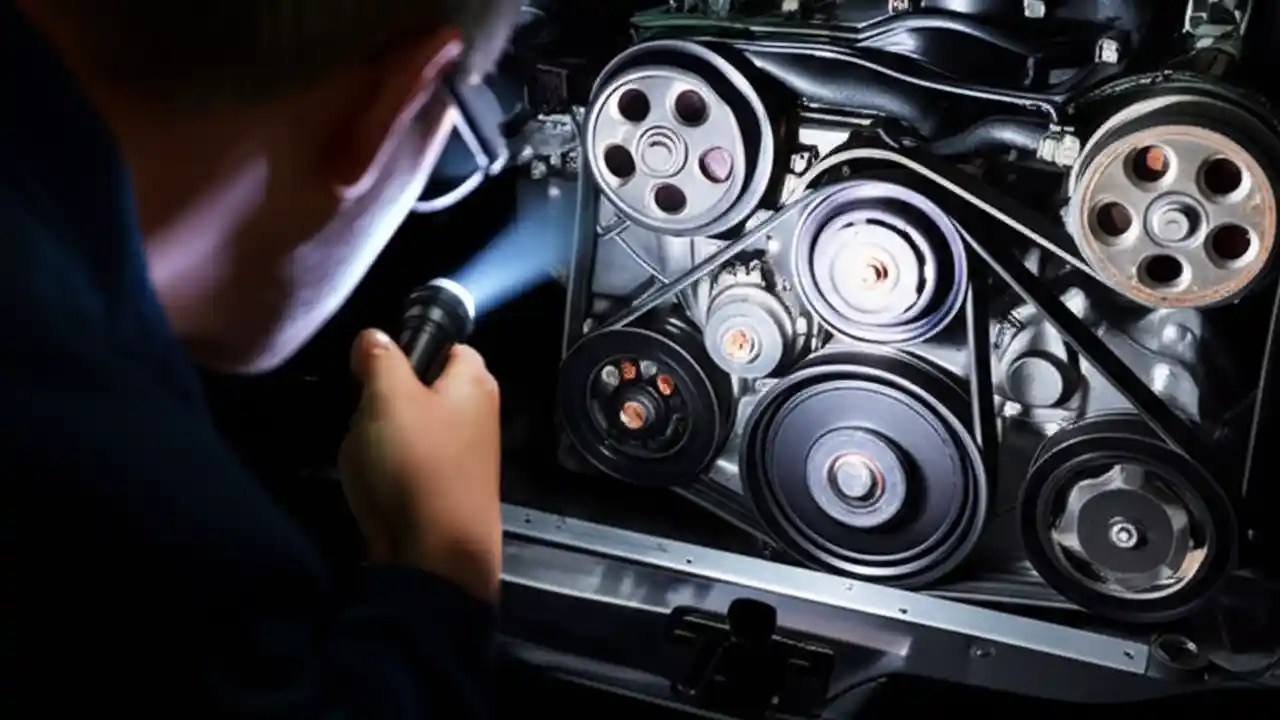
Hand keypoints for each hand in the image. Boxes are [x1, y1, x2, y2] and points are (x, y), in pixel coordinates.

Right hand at [339, 329, 502, 601]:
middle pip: (419, 388)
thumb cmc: (417, 464)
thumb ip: (380, 358)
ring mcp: (464, 454)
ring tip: (371, 458)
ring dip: (379, 440)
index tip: (374, 370)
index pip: (444, 344)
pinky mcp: (446, 487)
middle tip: (369, 418)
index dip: (408, 351)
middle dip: (385, 401)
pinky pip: (407, 465)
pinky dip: (388, 473)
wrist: (437, 555)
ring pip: (406, 428)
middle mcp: (477, 413)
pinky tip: (378, 487)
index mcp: (474, 381)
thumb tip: (374, 337)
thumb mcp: (389, 397)